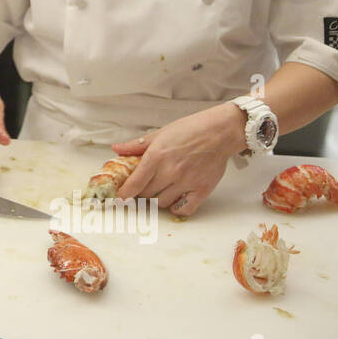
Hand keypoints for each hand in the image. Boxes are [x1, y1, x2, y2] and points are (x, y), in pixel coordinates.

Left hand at [109, 103, 244, 215]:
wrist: (220, 131)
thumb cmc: (191, 129)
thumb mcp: (160, 133)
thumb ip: (137, 145)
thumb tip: (117, 149)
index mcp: (157, 156)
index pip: (135, 183)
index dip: (124, 193)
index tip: (121, 197)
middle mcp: (170, 171)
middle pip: (146, 194)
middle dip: (141, 193)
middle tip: (142, 188)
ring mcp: (187, 182)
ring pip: (162, 202)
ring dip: (157, 199)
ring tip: (160, 190)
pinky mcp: (202, 189)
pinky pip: (184, 209)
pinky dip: (176, 208)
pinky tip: (174, 199)